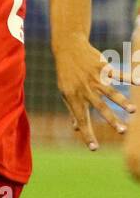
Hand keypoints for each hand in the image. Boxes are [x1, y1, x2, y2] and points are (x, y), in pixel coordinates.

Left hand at [53, 33, 132, 149]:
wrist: (68, 49)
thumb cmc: (67, 74)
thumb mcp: (65, 92)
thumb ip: (73, 110)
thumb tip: (76, 129)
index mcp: (75, 98)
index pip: (81, 120)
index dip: (87, 134)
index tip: (94, 148)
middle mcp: (85, 89)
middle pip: (100, 107)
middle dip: (112, 120)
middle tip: (122, 132)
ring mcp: (95, 78)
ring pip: (110, 92)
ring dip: (123, 101)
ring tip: (133, 111)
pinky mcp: (103, 67)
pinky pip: (117, 73)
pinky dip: (128, 77)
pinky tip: (139, 82)